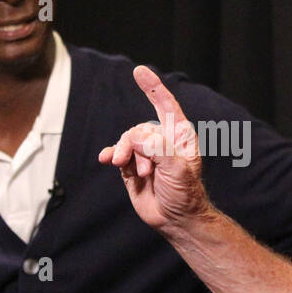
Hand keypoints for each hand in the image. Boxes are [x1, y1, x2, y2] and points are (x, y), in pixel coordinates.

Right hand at [98, 66, 212, 232]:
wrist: (176, 220)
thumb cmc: (185, 194)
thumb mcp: (177, 169)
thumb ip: (157, 148)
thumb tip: (136, 137)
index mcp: (179, 136)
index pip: (165, 105)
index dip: (153, 88)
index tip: (139, 71)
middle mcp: (162, 142)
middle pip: (139, 128)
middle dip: (136, 145)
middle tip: (143, 169)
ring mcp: (146, 155)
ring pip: (126, 141)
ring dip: (126, 155)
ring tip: (136, 173)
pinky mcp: (132, 168)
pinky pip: (117, 154)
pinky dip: (111, 155)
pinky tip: (106, 159)